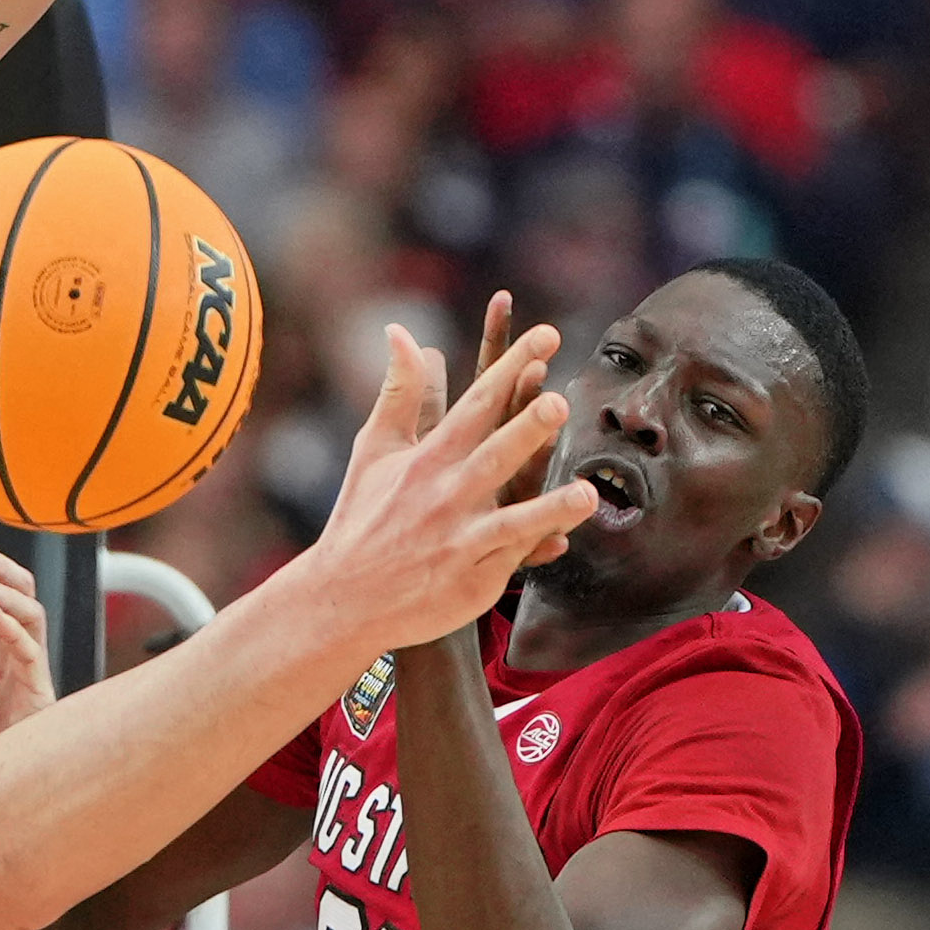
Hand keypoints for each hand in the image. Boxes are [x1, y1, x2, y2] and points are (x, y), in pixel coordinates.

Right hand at [306, 322, 595, 647]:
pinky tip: (566, 538)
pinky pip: (512, 560)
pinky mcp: (472, 580)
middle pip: (494, 456)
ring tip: (586, 492)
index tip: (546, 335)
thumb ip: (400, 391)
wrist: (344, 597)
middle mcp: (445, 495)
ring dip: (549, 506)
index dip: (513, 367)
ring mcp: (460, 540)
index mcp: (427, 459)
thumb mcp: (375, 448)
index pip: (478, 404)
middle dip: (526, 429)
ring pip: (512, 520)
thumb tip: (401, 331)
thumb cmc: (362, 515)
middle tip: (559, 402)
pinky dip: (537, 549)